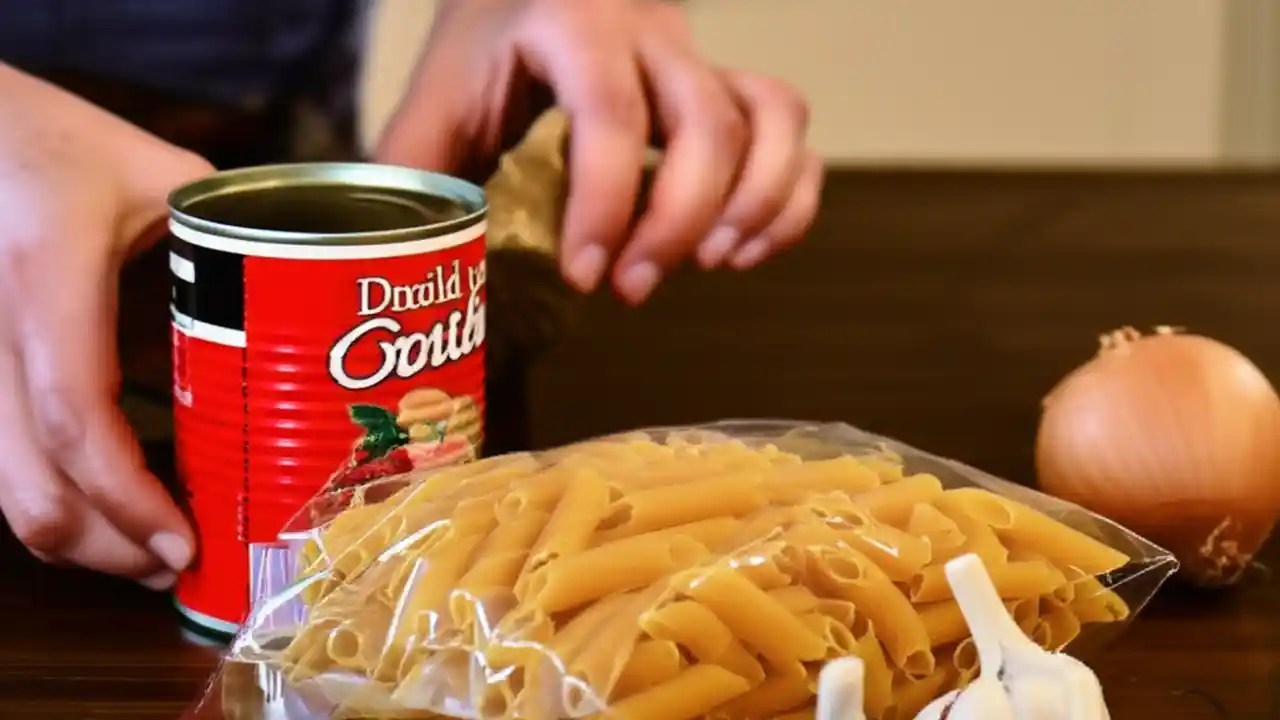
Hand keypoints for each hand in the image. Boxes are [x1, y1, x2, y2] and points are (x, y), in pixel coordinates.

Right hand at [0, 65, 209, 587]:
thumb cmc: (58, 140)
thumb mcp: (157, 173)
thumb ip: (231, 235)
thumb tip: (318, 297)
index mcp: (48, 272)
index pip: (74, 415)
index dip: (128, 497)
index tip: (188, 541)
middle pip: (29, 485)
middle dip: (110, 547)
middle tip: (186, 564)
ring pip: (3, 490)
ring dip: (81, 539)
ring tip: (157, 551)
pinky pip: (2, 463)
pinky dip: (57, 502)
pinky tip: (113, 507)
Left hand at [376, 0, 822, 304]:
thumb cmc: (485, 47)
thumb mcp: (438, 97)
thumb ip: (418, 167)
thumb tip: (396, 259)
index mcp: (572, 23)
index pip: (609, 114)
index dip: (606, 203)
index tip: (584, 275)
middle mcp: (651, 32)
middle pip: (705, 122)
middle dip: (677, 221)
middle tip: (632, 288)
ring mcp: (699, 58)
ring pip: (768, 118)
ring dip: (753, 204)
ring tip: (712, 264)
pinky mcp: (728, 86)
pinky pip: (788, 130)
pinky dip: (786, 195)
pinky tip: (743, 249)